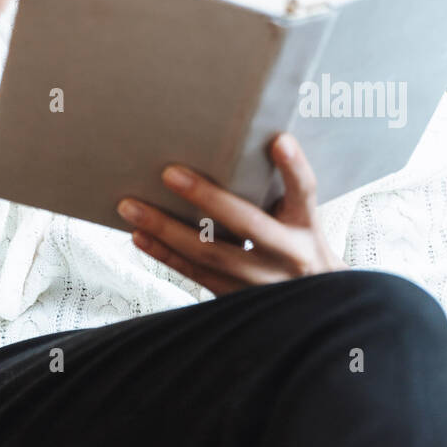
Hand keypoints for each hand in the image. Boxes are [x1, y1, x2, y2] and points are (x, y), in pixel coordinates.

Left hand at [115, 133, 347, 294]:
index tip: (279, 140)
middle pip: (247, 225)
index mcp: (306, 225)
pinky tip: (139, 235)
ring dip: (166, 229)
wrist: (315, 308)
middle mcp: (288, 255)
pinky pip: (196, 274)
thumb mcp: (302, 218)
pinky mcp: (236, 299)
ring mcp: (262, 283)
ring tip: (131, 206)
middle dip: (207, 198)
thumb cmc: (299, 246)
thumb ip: (281, 186)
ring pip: (211, 254)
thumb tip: (254, 138)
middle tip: (168, 172)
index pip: (305, 191)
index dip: (293, 167)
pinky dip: (165, 254)